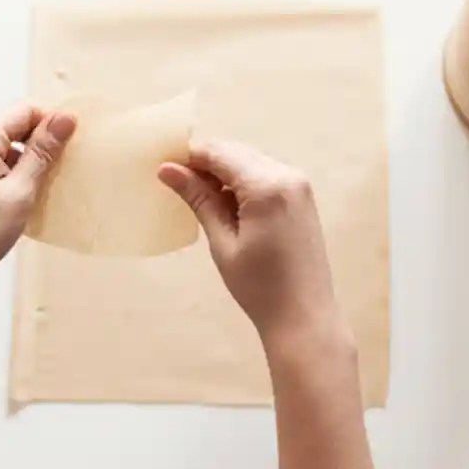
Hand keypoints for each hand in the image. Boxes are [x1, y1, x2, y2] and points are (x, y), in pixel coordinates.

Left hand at [0, 104, 75, 293]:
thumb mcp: (20, 191)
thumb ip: (42, 152)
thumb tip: (65, 118)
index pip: (22, 112)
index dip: (50, 121)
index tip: (72, 142)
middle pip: (11, 129)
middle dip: (38, 143)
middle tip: (61, 167)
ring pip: (2, 149)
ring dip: (25, 161)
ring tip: (43, 186)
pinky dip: (10, 173)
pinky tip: (22, 195)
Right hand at [158, 141, 345, 345]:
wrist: (304, 316)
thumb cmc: (259, 286)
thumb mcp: (223, 242)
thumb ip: (199, 199)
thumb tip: (167, 170)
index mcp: (267, 185)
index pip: (220, 153)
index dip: (189, 156)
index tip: (164, 168)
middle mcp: (287, 175)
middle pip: (236, 153)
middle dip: (206, 163)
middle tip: (177, 184)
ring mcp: (299, 185)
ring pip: (250, 162)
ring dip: (224, 173)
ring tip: (200, 199)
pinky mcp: (302, 198)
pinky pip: (265, 176)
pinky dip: (243, 183)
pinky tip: (227, 206)